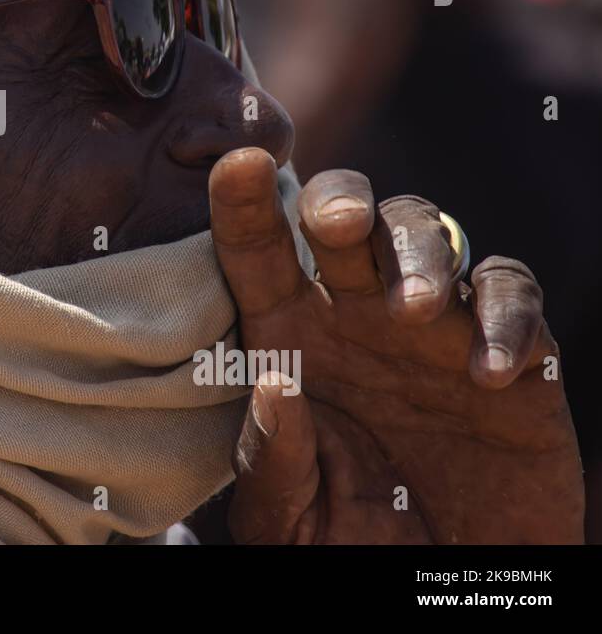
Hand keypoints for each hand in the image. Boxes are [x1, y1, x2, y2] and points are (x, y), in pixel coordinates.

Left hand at [209, 147, 583, 543]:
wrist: (449, 584)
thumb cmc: (352, 541)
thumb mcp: (291, 522)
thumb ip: (273, 463)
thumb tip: (274, 384)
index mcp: (291, 339)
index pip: (256, 257)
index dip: (243, 205)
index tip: (236, 164)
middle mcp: (357, 318)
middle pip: (345, 218)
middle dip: (340, 200)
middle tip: (336, 223)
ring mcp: (435, 328)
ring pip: (427, 232)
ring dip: (422, 255)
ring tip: (416, 310)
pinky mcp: (512, 353)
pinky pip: (512, 295)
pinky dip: (507, 318)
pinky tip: (488, 373)